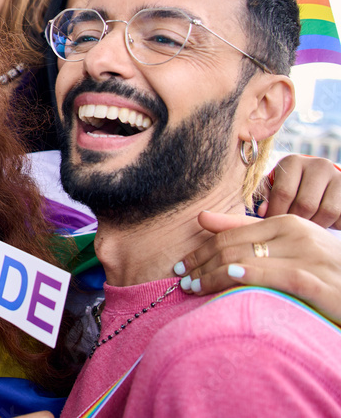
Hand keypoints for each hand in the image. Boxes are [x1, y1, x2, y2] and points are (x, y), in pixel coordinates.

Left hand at [177, 211, 340, 322]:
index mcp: (287, 223)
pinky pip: (277, 277)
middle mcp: (296, 235)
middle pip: (233, 247)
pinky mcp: (318, 283)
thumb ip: (246, 230)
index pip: (231, 235)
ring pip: (246, 261)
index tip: (181, 266)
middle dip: (201, 265)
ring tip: (192, 289)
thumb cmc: (326, 269)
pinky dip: (250, 276)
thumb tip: (202, 217)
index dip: (201, 250)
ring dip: (212, 277)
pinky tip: (230, 278)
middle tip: (180, 281)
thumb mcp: (289, 244)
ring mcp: (308, 258)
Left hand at [260, 154, 340, 228]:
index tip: (272, 224)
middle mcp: (318, 165)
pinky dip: (333, 224)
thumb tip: (262, 211)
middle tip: (290, 230)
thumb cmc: (291, 186)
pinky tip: (323, 221)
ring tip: (307, 227)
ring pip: (327, 211)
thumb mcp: (274, 185)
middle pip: (306, 204)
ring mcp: (338, 176)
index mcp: (293, 162)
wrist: (321, 183)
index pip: (283, 192)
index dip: (276, 213)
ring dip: (316, 225)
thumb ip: (265, 196)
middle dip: (296, 222)